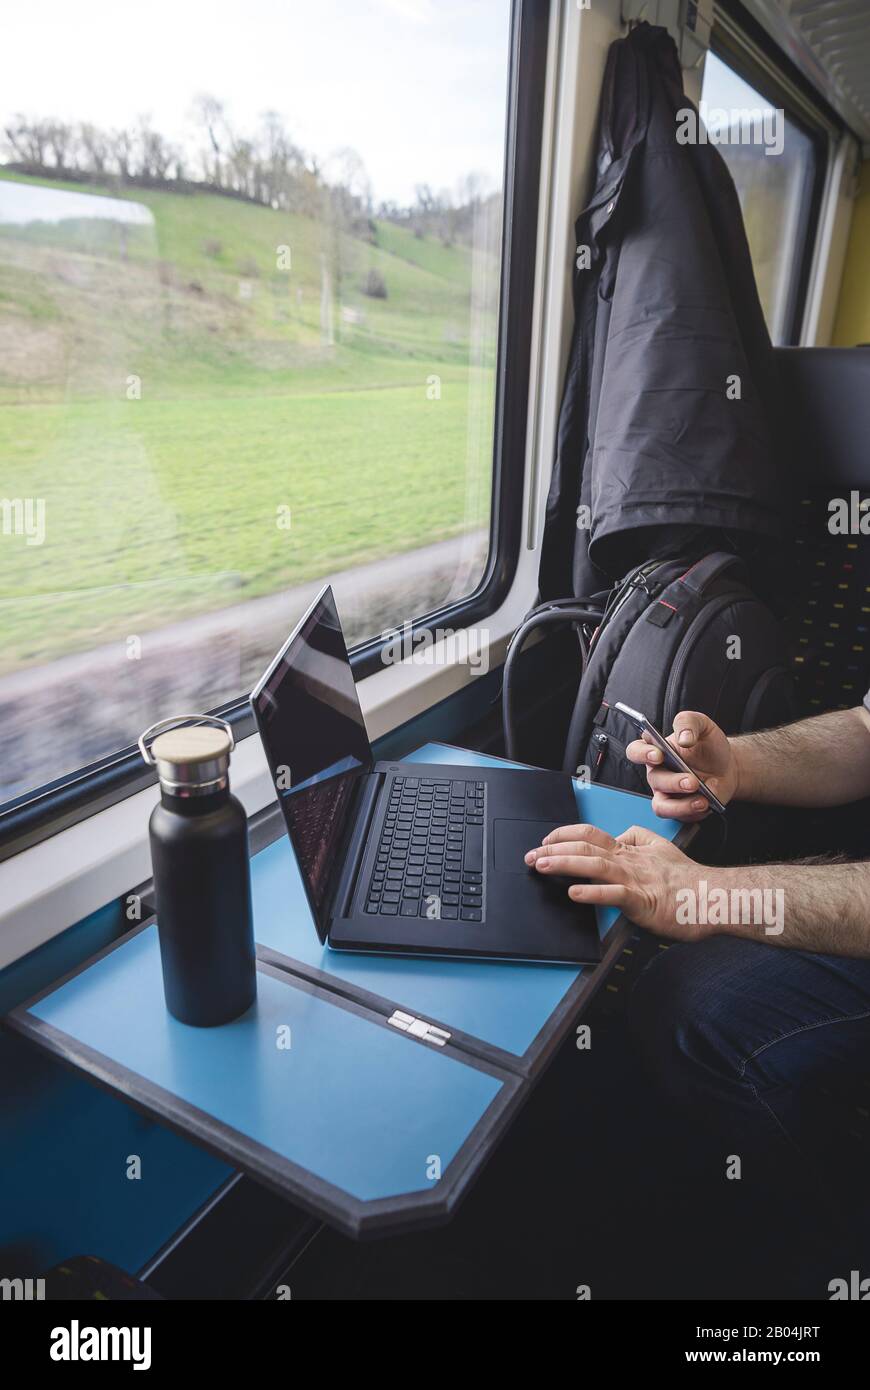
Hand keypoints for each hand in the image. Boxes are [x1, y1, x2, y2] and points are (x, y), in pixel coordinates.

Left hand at [524, 822, 711, 939]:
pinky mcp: (642, 901)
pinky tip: (574, 893)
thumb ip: (637, 839)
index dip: (563, 835)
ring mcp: (634, 879)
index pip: (590, 833)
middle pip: (585, 847)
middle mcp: (628, 861)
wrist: (710, 896)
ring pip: (594, 865)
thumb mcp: (660, 847)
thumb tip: (619, 835)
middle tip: (531, 856)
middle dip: (553, 850)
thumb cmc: (686, 878)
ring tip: (542, 866)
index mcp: (630, 849)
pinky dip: (593, 893)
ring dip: (564, 864)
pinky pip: (614, 894)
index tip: (545, 841)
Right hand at [626, 710, 738, 821]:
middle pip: (654, 779)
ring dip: (680, 805)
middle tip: (692, 781)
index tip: (658, 754)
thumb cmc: (709, 746)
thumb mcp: (702, 725)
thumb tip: (683, 738)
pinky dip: (693, 811)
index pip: (636, 751)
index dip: (642, 754)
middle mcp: (657, 772)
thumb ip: (688, 722)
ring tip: (701, 800)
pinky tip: (706, 803)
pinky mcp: (678, 808)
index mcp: (656, 749)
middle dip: (673, 782)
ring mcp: (666, 792)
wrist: (728, 767)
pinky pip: (679, 815)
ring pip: (661, 805)